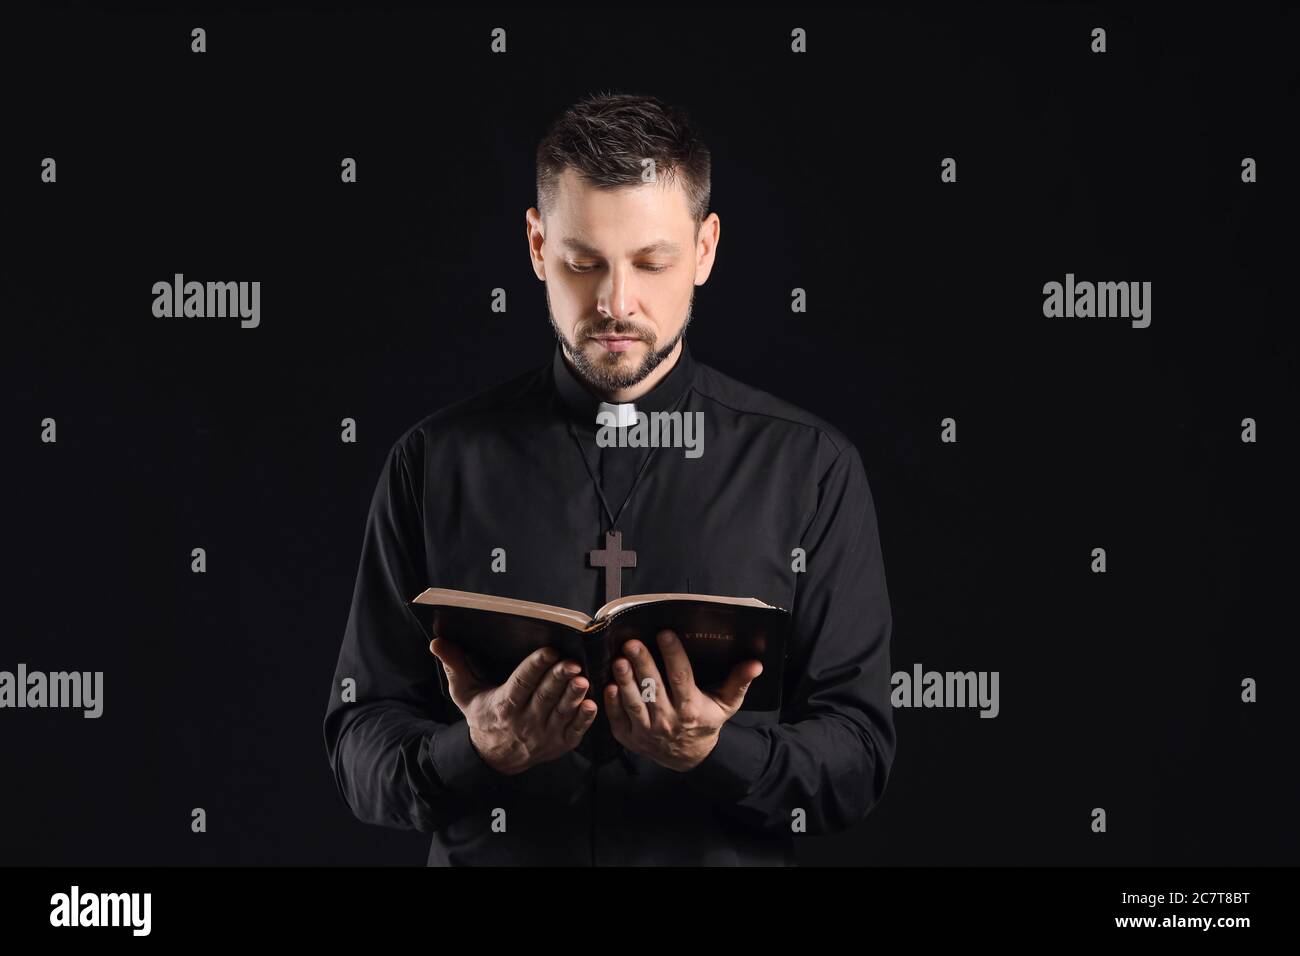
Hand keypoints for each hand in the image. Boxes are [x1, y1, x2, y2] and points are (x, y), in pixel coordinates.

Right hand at [430, 638, 596, 775]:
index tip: (549, 651)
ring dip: (573, 697)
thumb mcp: (464, 693)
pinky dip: (584, 720)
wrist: (494, 757)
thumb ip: (454, 666)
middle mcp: (525, 722)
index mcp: (504, 705)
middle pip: (544, 697)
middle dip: (559, 679)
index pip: (521, 683)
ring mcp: (545, 735)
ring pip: (561, 713)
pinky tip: (592, 705)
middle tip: (573, 662)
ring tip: (584, 680)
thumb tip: (436, 643)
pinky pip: (575, 731)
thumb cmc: (482, 716)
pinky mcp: (560, 744)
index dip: (535, 667)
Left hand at [605, 629, 762, 771]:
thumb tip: (756, 663)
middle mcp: (668, 720)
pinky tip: (608, 685)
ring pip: (634, 703)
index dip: (673, 655)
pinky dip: (612, 704)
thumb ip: (739, 682)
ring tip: (619, 660)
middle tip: (632, 643)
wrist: (689, 757)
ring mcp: (647, 731)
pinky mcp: (630, 738)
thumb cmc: (706, 721)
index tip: (664, 633)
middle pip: (653, 688)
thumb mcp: (727, 704)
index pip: (681, 677)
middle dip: (642, 664)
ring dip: (625, 681)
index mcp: (691, 709)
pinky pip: (619, 719)